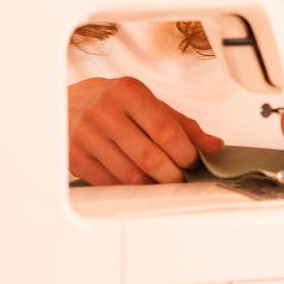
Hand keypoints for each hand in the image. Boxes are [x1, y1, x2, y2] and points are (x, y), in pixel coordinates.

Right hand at [68, 76, 224, 185]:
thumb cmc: (116, 103)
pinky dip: (130, 191)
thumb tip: (215, 146)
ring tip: (162, 182)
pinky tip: (139, 185)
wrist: (68, 103)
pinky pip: (111, 185)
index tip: (193, 162)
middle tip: (181, 178)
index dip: (185, 152)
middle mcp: (105, 111)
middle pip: (149, 157)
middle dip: (173, 175)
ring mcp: (87, 135)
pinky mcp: (76, 158)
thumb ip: (183, 125)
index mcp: (128, 92)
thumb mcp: (149, 103)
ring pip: (130, 176)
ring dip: (153, 187)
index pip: (165, 129)